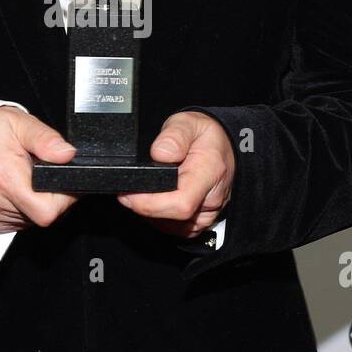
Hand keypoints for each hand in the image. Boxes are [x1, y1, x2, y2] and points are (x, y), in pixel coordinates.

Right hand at [0, 106, 78, 233]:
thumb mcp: (22, 123)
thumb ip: (46, 139)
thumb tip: (67, 154)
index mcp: (4, 176)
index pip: (47, 209)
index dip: (64, 198)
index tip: (60, 180)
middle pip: (41, 216)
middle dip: (51, 198)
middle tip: (43, 176)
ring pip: (30, 220)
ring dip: (35, 204)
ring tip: (26, 180)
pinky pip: (15, 223)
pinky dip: (22, 209)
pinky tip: (16, 190)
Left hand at [116, 111, 234, 237]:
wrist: (223, 144)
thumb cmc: (205, 134)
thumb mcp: (188, 122)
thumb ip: (174, 136)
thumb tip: (159, 154)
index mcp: (209, 173)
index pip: (181, 203)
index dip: (149, 204)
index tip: (128, 193)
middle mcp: (212, 198)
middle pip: (173, 219)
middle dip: (144, 207)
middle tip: (127, 190)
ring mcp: (208, 213)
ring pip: (173, 227)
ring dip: (152, 214)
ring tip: (142, 192)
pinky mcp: (201, 220)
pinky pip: (177, 229)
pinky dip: (161, 218)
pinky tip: (155, 201)